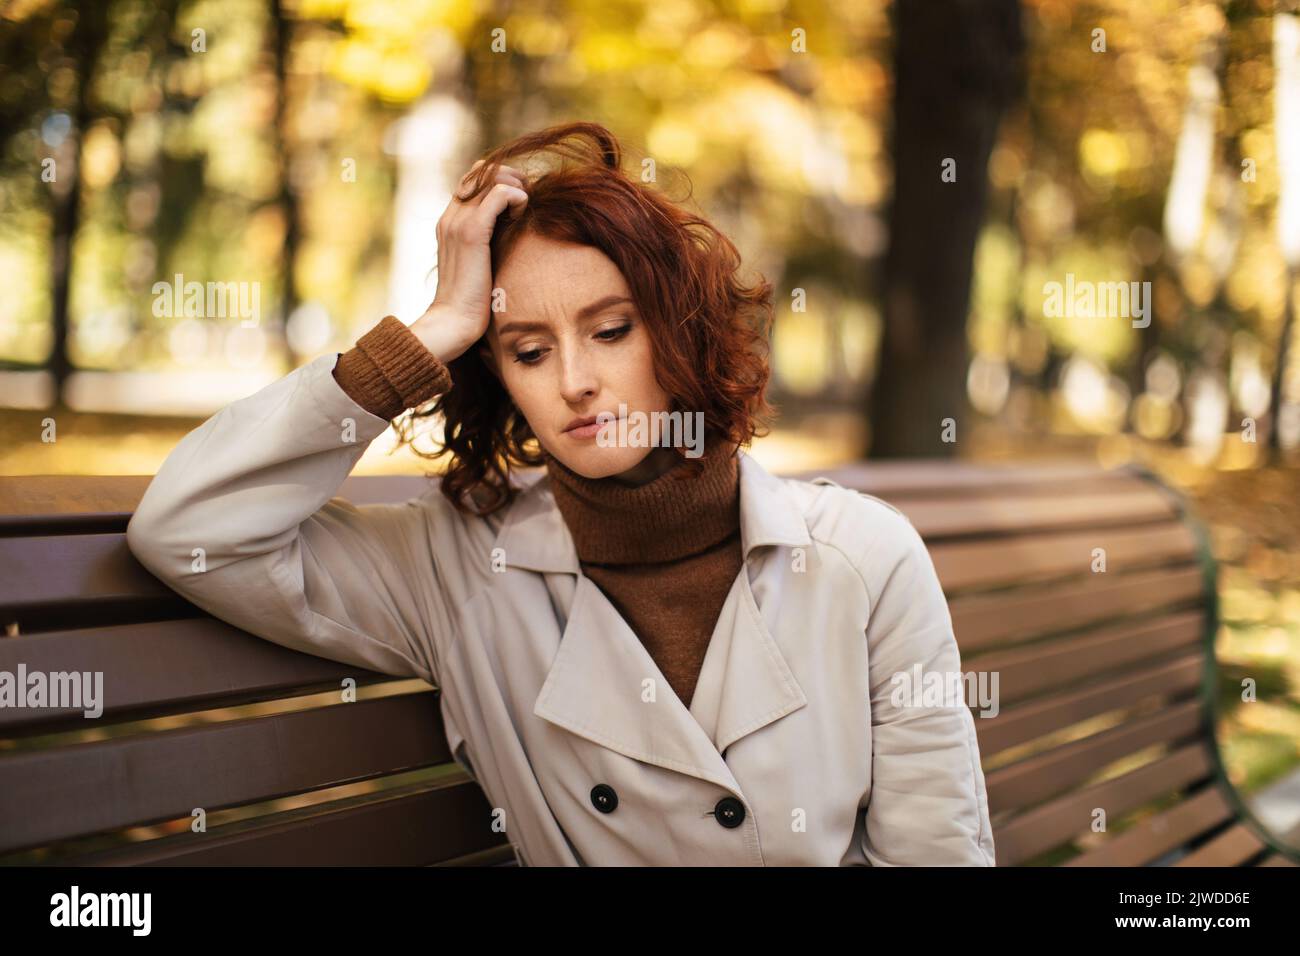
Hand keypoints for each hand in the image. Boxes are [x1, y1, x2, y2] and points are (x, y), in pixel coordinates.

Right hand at [410, 159, 528, 362]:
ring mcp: (458, 222)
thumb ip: (488, 246)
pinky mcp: (472, 232)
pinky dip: (517, 197)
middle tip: (528, 199)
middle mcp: (451, 216)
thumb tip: (512, 236)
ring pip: (491, 177)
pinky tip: (522, 215)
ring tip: (526, 208)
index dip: (500, 180)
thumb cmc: (472, 302)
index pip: (473, 180)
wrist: (454, 322)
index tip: (520, 200)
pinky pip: (499, 194)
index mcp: (449, 222)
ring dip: (516, 186)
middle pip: (482, 171)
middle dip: (511, 177)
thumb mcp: (480, 266)